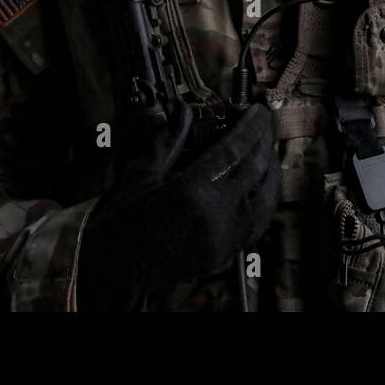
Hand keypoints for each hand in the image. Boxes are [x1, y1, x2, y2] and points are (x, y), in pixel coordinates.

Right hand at [77, 102, 278, 309]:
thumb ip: (167, 141)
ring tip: (264, 151)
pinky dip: (265, 199)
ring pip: (265, 197)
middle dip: (263, 142)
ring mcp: (224, 237)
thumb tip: (184, 113)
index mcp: (192, 193)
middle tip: (261, 124)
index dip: (251, 126)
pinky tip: (260, 186)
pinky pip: (258, 222)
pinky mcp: (225, 252)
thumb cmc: (120, 225)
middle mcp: (215, 216)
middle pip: (256, 170)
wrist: (114, 273)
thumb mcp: (139, 176)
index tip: (256, 110)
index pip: (236, 149)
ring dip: (270, 170)